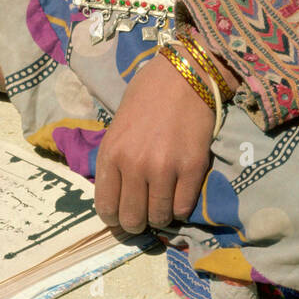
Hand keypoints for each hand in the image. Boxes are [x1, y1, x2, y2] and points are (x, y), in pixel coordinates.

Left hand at [94, 53, 214, 233]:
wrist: (183, 76)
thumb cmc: (146, 96)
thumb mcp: (117, 128)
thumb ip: (114, 161)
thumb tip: (116, 196)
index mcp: (111, 154)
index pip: (106, 208)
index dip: (114, 219)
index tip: (122, 216)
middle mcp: (134, 165)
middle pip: (132, 219)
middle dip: (137, 222)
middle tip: (144, 214)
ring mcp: (164, 168)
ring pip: (159, 217)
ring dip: (161, 215)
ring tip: (163, 202)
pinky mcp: (192, 167)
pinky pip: (184, 207)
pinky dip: (182, 206)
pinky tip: (180, 192)